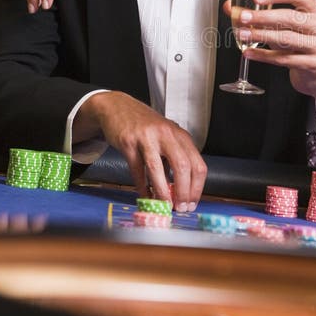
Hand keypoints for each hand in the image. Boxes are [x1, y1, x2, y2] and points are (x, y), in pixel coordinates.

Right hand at [76, 92, 206, 209]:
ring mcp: (147, 137)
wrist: (118, 107)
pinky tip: (145, 195)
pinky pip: (137, 169)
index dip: (197, 187)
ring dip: (162, 192)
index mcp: (180, 135)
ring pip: (158, 169)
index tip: (192, 203)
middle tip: (180, 207)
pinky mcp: (128, 142)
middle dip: (183, 191)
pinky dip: (142, 186)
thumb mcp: (166, 138)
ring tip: (164, 206)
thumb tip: (180, 191)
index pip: (198, 164)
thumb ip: (174, 160)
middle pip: (182, 166)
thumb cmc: (145, 126)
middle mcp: (167, 134)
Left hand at [222, 0, 315, 125]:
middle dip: (263, 17)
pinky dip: (263, 55)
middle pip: (289, 17)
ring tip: (242, 34)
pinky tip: (248, 52)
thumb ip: (261, 15)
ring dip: (260, 36)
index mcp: (315, 10)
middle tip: (243, 17)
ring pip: (286, 38)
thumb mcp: (287, 26)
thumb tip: (230, 7)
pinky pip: (283, 59)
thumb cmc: (302, 43)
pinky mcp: (311, 64)